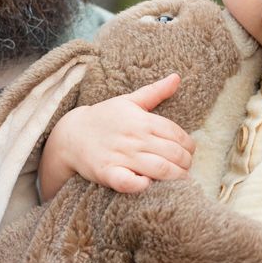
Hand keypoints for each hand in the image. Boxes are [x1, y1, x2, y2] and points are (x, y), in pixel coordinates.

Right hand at [41, 73, 195, 196]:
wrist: (71, 134)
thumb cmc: (104, 117)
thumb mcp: (129, 101)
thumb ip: (155, 92)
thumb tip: (177, 77)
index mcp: (142, 120)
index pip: (176, 133)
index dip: (189, 144)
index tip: (190, 151)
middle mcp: (134, 138)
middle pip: (173, 153)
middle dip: (186, 162)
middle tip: (186, 167)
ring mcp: (121, 156)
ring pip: (159, 169)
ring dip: (175, 176)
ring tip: (180, 179)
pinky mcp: (108, 173)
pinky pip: (128, 182)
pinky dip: (142, 185)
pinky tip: (149, 184)